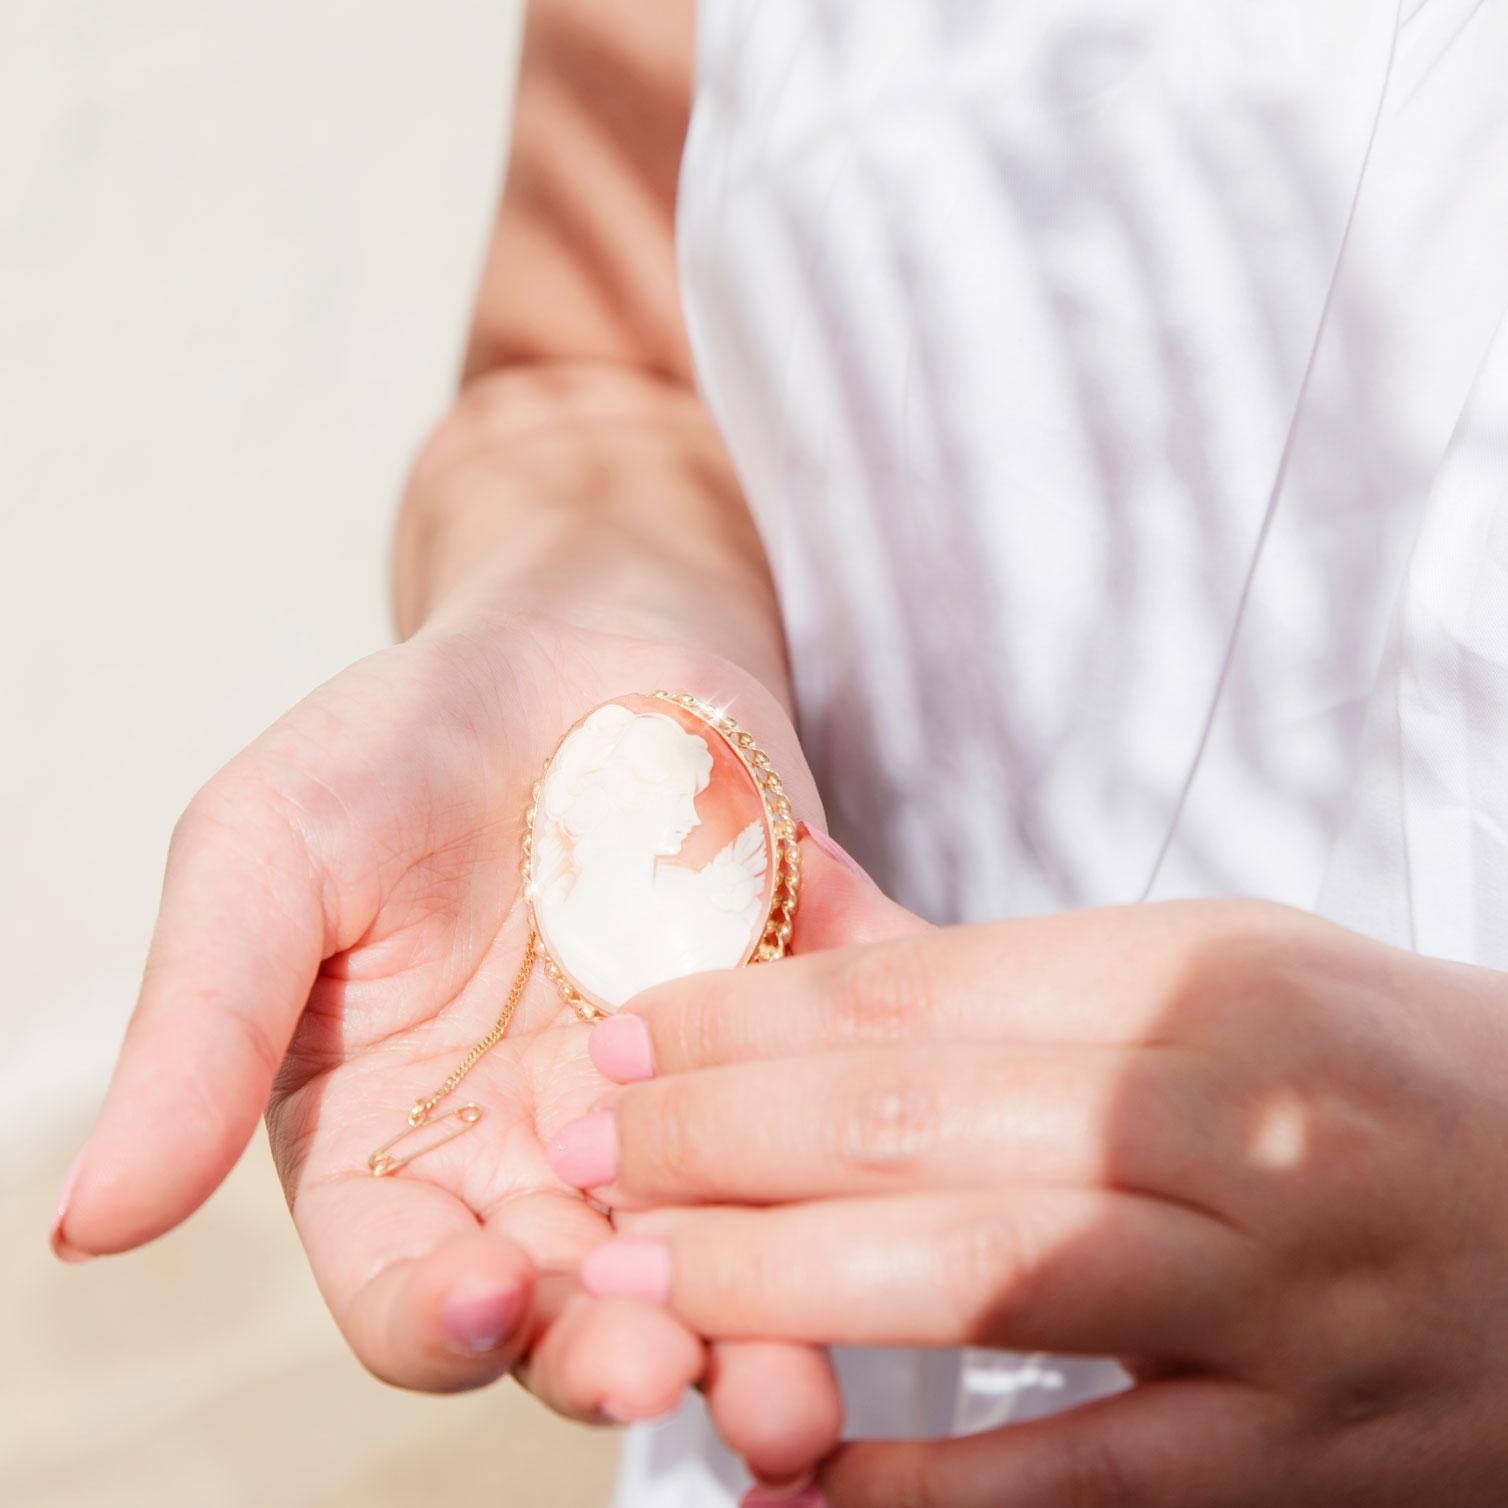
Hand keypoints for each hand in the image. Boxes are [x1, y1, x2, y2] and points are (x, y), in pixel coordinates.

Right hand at [50, 610, 882, 1479]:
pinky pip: (850, 1092)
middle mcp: (555, 1161)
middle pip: (593, 1306)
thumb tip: (82, 1228)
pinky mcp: (806, 1023)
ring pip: (735, 1242)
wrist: (569, 636)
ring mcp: (695, 1102)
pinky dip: (882, 1128)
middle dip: (637, 1349)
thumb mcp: (268, 858)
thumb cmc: (394, 748)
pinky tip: (922, 1158)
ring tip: (808, 1376)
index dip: (446, 1322)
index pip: (418, 1293)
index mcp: (407, 1153)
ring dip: (777, 1308)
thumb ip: (201, 1033)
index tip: (491, 1299)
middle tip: (692, 1374)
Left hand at [561, 900, 1507, 1505]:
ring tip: (623, 1283)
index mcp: (1196, 975)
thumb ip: (995, 960)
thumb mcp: (1206, 959)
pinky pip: (1076, 1484)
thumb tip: (791, 895)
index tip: (616, 1035)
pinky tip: (787, 1486)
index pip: (915, 994)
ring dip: (772, 1288)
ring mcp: (1270, 1295)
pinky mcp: (1297, 1454)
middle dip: (712, 1139)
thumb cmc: (1358, 1065)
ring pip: (971, 1284)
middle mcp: (1228, 1120)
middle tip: (575, 1150)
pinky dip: (918, 1499)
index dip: (740, 1018)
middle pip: (912, 1125)